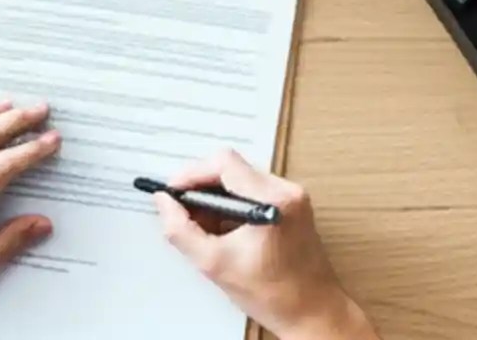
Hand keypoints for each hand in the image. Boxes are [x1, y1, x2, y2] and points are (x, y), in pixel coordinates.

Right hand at [154, 151, 377, 339]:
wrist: (312, 313)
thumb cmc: (275, 295)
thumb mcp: (214, 264)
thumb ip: (181, 229)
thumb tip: (165, 204)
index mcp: (273, 200)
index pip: (224, 163)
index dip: (191, 174)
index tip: (173, 191)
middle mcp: (287, 191)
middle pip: (231, 168)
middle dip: (201, 187)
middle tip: (182, 210)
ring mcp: (292, 197)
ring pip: (240, 179)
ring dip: (216, 198)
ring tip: (202, 226)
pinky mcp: (292, 206)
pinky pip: (253, 192)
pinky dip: (232, 205)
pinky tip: (222, 230)